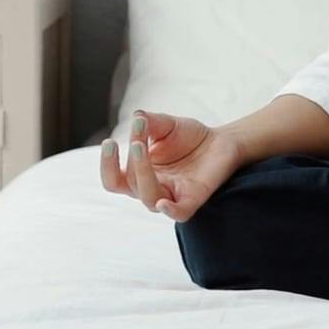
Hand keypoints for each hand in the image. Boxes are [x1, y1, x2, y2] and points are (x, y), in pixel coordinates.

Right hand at [97, 108, 244, 221]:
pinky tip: (163, 203)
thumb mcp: (166, 124)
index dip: (107, 165)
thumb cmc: (189, 136)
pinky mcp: (192, 199)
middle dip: (131, 161)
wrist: (221, 141)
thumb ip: (150, 121)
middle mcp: (152, 187)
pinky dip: (170, 210)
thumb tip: (136, 116)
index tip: (109, 142)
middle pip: (129, 185)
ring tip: (142, 146)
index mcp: (139, 173)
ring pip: (149, 198)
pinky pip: (178, 213)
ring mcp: (171, 195)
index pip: (114, 179)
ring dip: (143, 173)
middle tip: (136, 140)